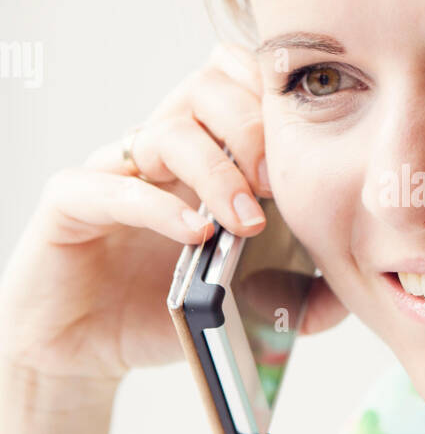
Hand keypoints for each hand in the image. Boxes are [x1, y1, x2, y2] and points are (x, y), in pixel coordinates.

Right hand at [0, 40, 348, 383]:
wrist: (80, 351)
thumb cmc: (156, 310)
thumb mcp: (238, 303)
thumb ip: (294, 295)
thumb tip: (346, 295)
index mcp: (201, 153)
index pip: (237, 81)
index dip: (274, 98)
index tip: (310, 147)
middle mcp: (156, 150)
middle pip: (206, 87)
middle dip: (254, 129)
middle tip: (281, 186)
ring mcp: (111, 171)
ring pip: (167, 131)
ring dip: (218, 173)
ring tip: (248, 224)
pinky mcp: (70, 205)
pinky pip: (112, 188)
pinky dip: (160, 209)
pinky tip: (195, 234)